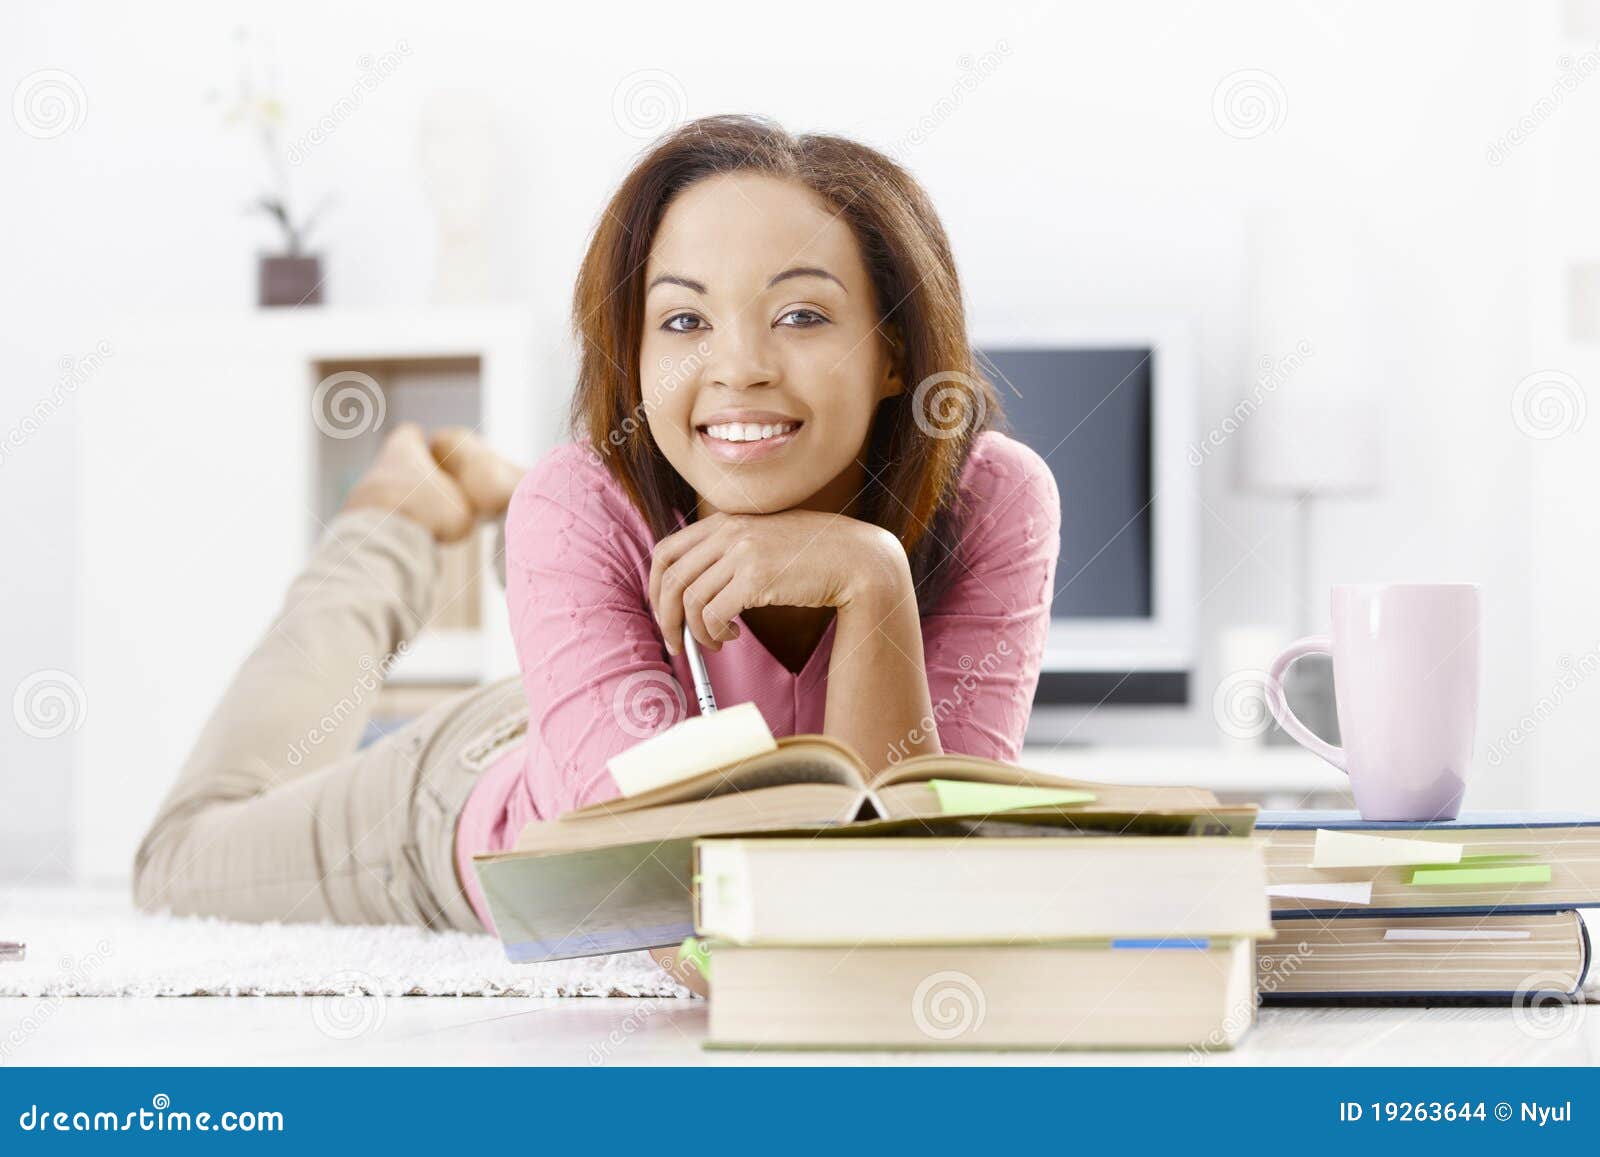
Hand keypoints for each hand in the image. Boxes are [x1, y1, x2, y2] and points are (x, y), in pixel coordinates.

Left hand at [648, 511, 909, 654]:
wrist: (855, 558)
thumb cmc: (810, 556)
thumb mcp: (762, 541)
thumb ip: (727, 553)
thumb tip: (691, 592)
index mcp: (724, 521)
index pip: (665, 551)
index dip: (655, 587)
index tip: (663, 612)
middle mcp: (728, 532)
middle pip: (671, 579)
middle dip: (666, 617)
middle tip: (676, 642)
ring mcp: (742, 552)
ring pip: (691, 600)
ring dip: (697, 631)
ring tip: (716, 641)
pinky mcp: (756, 578)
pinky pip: (714, 614)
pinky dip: (715, 632)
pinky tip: (732, 634)